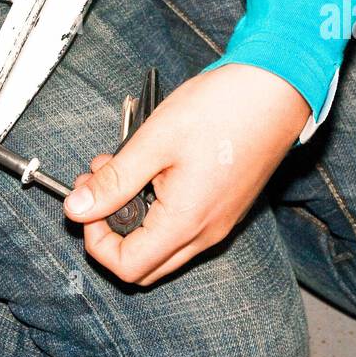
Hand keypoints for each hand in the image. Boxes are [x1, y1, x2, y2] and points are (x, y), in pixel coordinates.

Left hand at [62, 64, 311, 284]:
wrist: (278, 89)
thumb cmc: (224, 109)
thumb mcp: (155, 141)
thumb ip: (114, 182)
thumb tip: (76, 209)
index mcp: (186, 223)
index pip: (127, 266)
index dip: (96, 242)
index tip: (88, 205)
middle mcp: (206, 234)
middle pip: (143, 267)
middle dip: (109, 232)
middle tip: (97, 188)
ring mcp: (218, 223)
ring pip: (161, 249)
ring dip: (131, 219)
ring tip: (119, 170)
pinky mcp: (224, 209)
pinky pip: (181, 229)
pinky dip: (155, 210)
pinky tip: (148, 171)